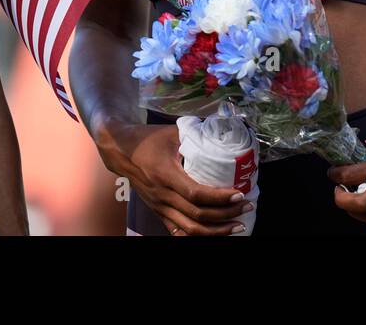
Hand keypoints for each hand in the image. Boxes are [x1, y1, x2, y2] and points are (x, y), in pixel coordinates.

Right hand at [102, 123, 249, 235]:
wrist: (120, 151)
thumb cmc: (148, 138)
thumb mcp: (172, 132)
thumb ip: (196, 134)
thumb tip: (224, 131)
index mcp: (166, 174)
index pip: (196, 194)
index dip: (219, 198)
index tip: (239, 194)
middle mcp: (162, 195)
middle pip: (196, 215)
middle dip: (225, 215)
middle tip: (246, 208)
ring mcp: (159, 206)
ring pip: (189, 229)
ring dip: (215, 231)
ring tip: (236, 225)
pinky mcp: (157, 211)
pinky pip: (178, 230)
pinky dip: (197, 235)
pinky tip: (214, 234)